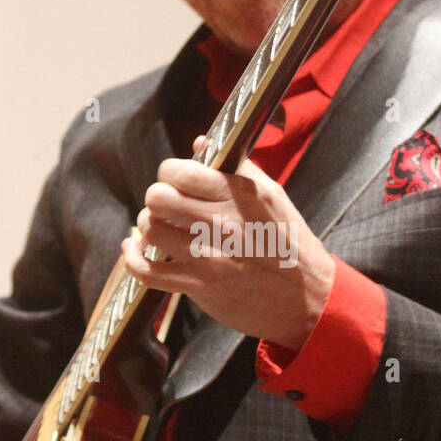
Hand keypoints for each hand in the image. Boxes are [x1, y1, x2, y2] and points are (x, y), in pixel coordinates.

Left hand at [121, 141, 334, 350]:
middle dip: (157, 198)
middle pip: (158, 198)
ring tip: (159, 227)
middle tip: (167, 205)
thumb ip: (237, 168)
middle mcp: (223, 223)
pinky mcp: (199, 286)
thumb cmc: (289, 243)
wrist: (306, 298)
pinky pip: (147, 271)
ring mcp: (209, 256)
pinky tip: (136, 249)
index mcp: (241, 194)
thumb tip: (199, 143)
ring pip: (151, 230)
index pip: (181, 172)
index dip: (171, 173)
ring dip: (149, 226)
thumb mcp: (272, 196)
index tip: (176, 181)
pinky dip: (134, 259)